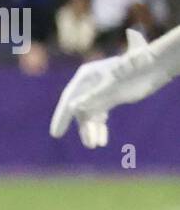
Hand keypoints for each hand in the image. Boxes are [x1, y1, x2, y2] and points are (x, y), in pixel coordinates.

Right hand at [50, 30, 167, 147]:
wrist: (153, 65)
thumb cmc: (133, 70)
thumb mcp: (113, 84)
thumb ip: (94, 96)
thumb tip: (73, 108)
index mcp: (86, 76)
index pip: (69, 98)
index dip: (61, 116)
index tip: (56, 133)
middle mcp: (90, 83)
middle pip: (78, 108)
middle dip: (81, 126)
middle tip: (72, 139)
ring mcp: (100, 91)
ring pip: (90, 114)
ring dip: (91, 130)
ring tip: (94, 145)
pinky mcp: (110, 97)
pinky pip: (100, 116)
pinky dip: (100, 128)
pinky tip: (102, 140)